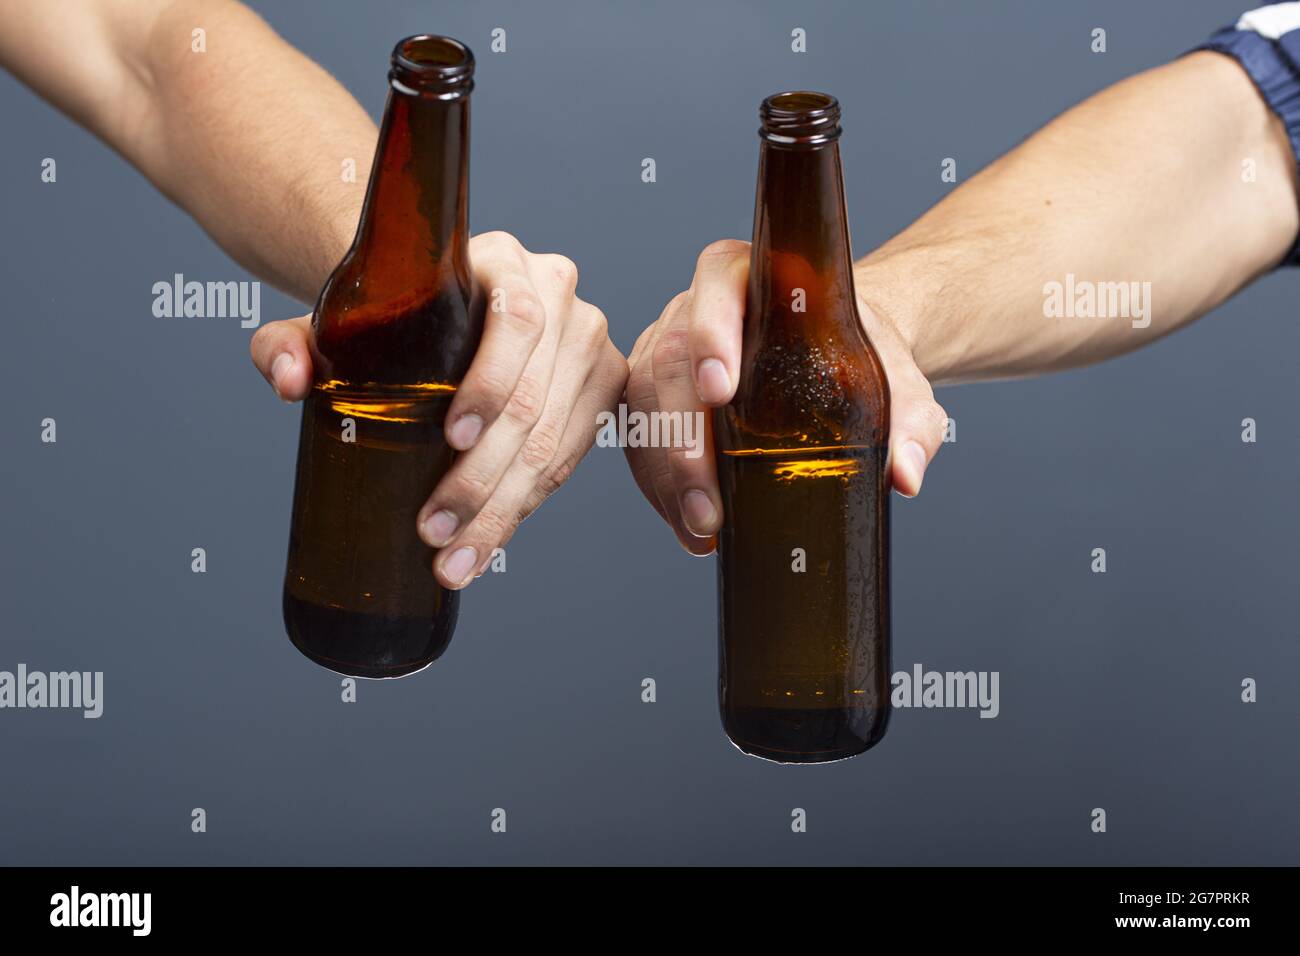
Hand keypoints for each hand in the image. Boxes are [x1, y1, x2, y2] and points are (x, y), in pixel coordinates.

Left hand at [251, 230, 627, 587]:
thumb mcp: (330, 321)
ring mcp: (588, 343)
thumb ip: (287, 340)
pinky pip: (569, 458)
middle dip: (484, 478)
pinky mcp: (602, 387)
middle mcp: (559, 295)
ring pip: (553, 441)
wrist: (438, 309)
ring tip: (455, 558)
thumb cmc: (386, 315)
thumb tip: (286, 379)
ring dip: (504, 509)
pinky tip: (487, 543)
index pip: (516, 319)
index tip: (452, 438)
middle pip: (533, 398)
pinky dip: (527, 506)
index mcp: (503, 262)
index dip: (491, 382)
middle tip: (434, 530)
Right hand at [624, 239, 946, 554]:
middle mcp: (694, 306)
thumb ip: (912, 421)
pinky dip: (660, 486)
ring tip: (704, 530)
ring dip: (666, 474)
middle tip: (709, 503)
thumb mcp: (898, 382)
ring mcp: (665, 348)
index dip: (710, 335)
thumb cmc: (861, 359)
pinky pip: (638, 435)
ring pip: (643, 403)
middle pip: (669, 361)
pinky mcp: (651, 393)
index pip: (717, 289)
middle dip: (683, 440)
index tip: (720, 390)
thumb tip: (904, 474)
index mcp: (751, 276)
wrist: (836, 362)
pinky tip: (690, 526)